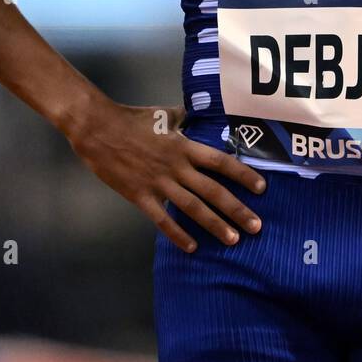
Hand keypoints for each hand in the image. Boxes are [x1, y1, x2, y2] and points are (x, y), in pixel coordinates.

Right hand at [68, 100, 264, 253]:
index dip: (242, 175)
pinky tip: (191, 247)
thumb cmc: (133, 119)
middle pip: (213, 190)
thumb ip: (184, 119)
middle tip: (256, 226)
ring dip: (214, 224)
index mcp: (185, 146)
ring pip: (193, 207)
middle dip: (237, 209)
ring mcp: (159, 183)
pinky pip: (162, 219)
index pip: (220, 162)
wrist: (99, 129)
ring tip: (233, 239)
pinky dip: (177, 234)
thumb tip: (198, 114)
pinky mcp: (140, 196)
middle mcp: (177, 166)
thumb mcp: (164, 115)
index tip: (262, 188)